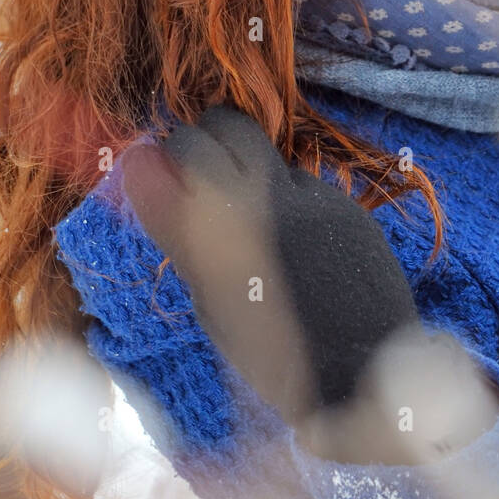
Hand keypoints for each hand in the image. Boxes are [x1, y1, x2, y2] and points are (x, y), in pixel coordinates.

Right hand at [120, 104, 423, 430]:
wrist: (359, 373)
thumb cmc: (269, 354)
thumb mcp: (206, 297)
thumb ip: (176, 226)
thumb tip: (140, 160)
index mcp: (219, 226)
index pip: (177, 150)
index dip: (165, 160)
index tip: (163, 179)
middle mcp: (266, 195)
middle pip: (225, 125)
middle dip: (206, 140)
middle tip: (201, 178)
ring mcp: (311, 193)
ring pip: (266, 153)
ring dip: (249, 171)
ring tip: (251, 220)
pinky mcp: (345, 201)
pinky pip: (303, 184)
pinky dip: (289, 201)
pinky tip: (297, 242)